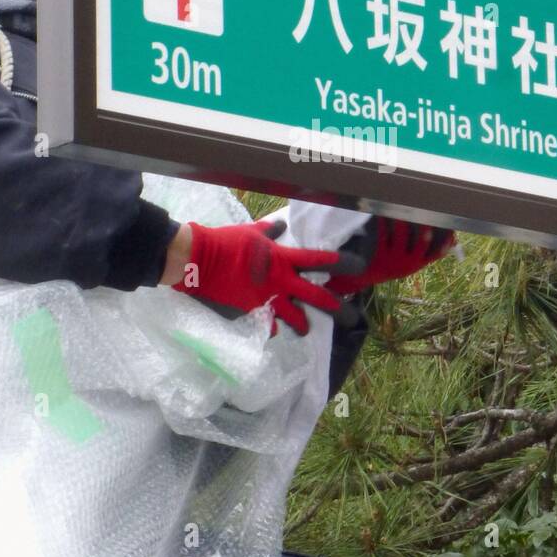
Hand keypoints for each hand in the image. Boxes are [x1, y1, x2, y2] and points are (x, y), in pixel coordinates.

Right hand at [167, 218, 358, 335]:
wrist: (199, 261)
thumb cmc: (226, 242)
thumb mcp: (252, 231)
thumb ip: (270, 231)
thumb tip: (281, 226)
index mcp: (283, 259)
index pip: (319, 260)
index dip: (341, 262)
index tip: (358, 266)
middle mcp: (281, 282)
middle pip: (317, 297)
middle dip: (338, 308)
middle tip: (352, 316)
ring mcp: (267, 299)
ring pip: (295, 318)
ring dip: (304, 325)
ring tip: (308, 329)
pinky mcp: (252, 312)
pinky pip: (268, 325)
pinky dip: (272, 327)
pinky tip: (275, 330)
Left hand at [325, 217, 455, 295]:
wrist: (372, 276)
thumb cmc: (397, 264)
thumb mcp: (415, 262)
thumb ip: (430, 252)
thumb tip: (454, 239)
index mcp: (418, 263)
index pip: (437, 253)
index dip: (445, 242)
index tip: (450, 227)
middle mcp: (408, 263)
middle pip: (421, 244)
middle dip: (425, 228)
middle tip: (427, 213)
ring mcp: (394, 259)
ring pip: (401, 237)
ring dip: (403, 222)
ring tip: (403, 208)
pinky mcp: (380, 255)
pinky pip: (383, 236)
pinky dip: (384, 224)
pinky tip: (383, 213)